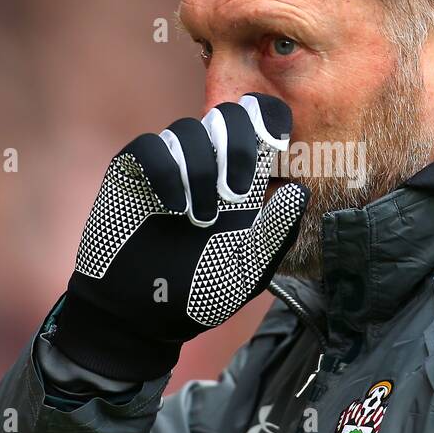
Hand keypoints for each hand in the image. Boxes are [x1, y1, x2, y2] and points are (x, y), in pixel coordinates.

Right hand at [52, 94, 308, 380]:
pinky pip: (151, 146)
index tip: (275, 144)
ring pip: (189, 130)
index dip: (270, 119)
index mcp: (242, 184)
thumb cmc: (198, 296)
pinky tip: (172, 205)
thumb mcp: (249, 271)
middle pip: (228, 115)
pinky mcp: (132, 172)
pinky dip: (165, 170)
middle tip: (238, 192)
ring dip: (201, 170)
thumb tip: (301, 190)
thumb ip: (276, 232)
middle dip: (238, 144)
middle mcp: (208, 167)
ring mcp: (168, 166)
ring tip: (199, 219)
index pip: (261, 125)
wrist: (139, 317)